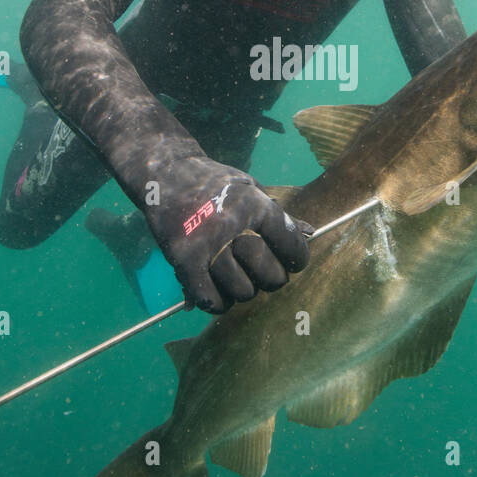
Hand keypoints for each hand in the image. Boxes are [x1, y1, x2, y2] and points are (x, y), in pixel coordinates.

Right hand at [145, 155, 311, 312]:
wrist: (166, 173)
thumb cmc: (215, 184)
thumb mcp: (250, 188)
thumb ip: (277, 213)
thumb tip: (310, 233)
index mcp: (254, 203)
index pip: (290, 243)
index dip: (298, 258)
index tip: (294, 263)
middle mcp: (232, 224)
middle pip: (269, 273)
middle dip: (274, 279)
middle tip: (266, 274)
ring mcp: (206, 244)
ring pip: (241, 291)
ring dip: (245, 291)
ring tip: (241, 280)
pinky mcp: (183, 260)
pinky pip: (209, 298)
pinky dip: (218, 303)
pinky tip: (220, 293)